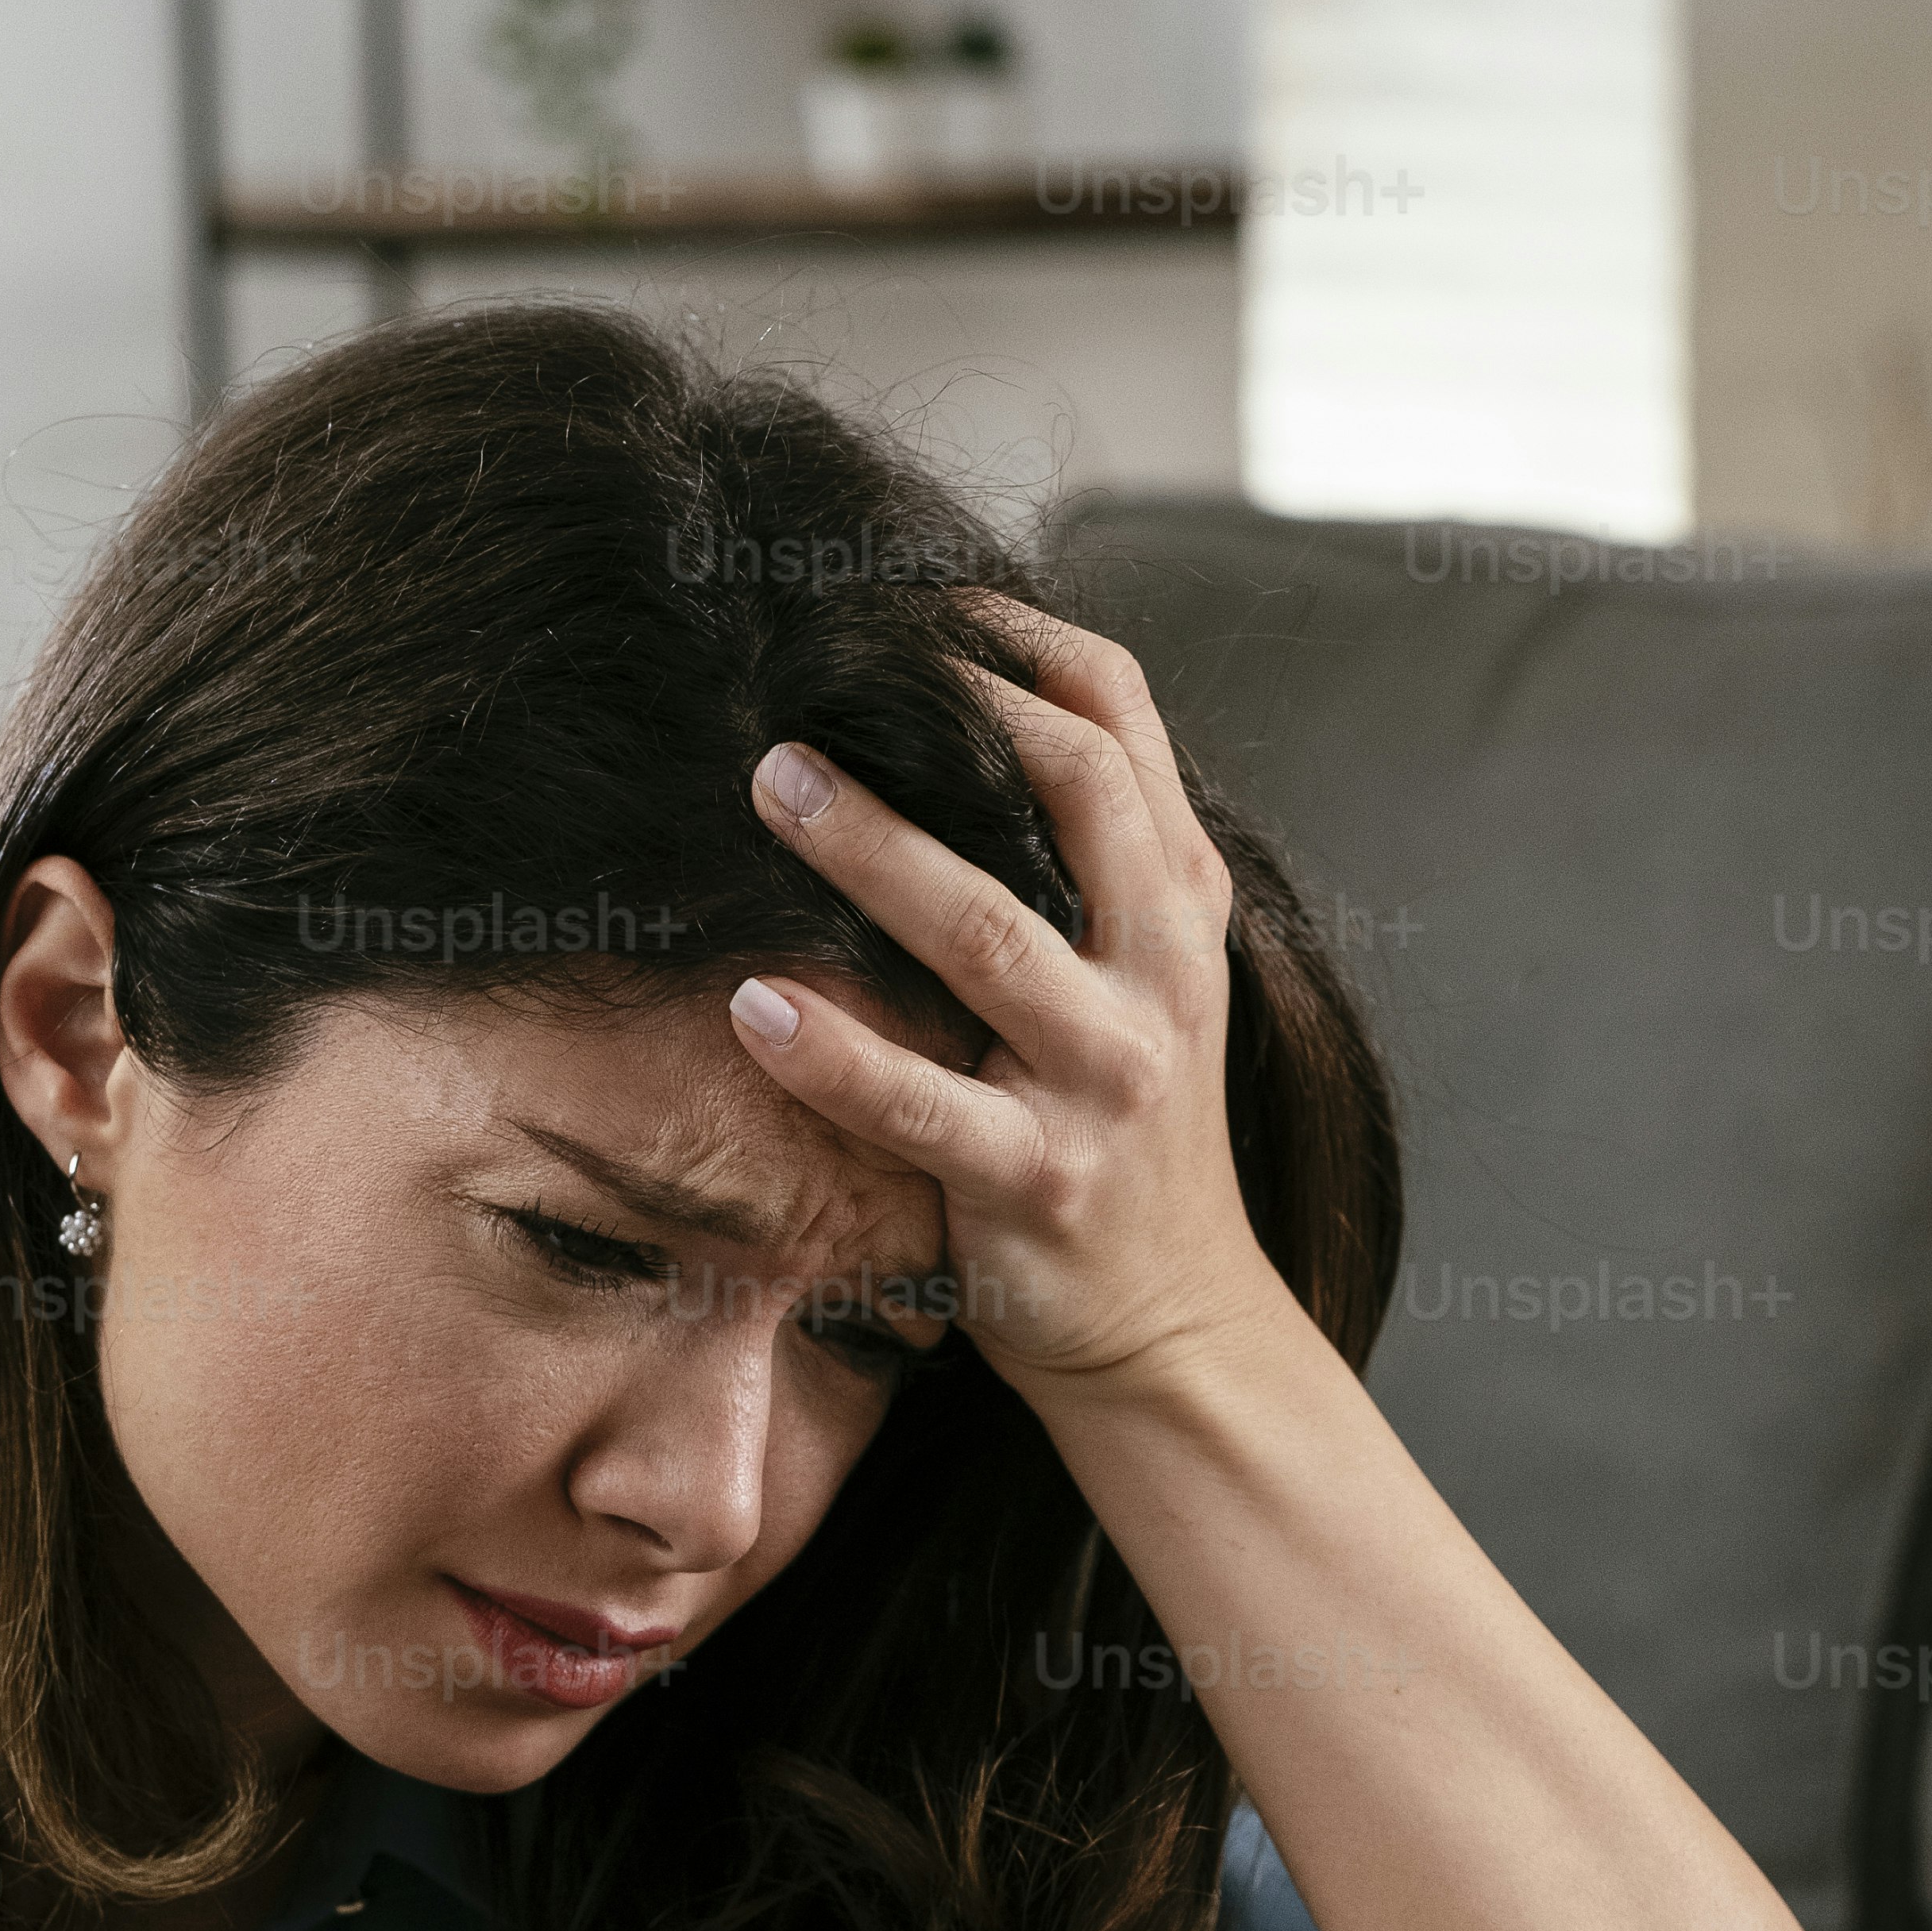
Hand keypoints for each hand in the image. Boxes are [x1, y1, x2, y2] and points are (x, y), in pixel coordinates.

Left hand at [730, 606, 1287, 1399]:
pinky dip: (833, 1053)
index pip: (1126, 729)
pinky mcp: (1036, 1184)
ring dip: (873, 849)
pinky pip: (921, 1107)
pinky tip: (754, 1006)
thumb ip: (1090, 871)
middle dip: (957, 715)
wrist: (1177, 1331)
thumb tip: (975, 729)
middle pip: (1076, 795)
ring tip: (770, 784)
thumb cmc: (1130, 1139)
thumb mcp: (1148, 985)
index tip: (923, 599)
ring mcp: (1103, 1082)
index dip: (1027, 643)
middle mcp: (1157, 980)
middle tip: (820, 673)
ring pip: (990, 937)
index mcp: (1177, 913)